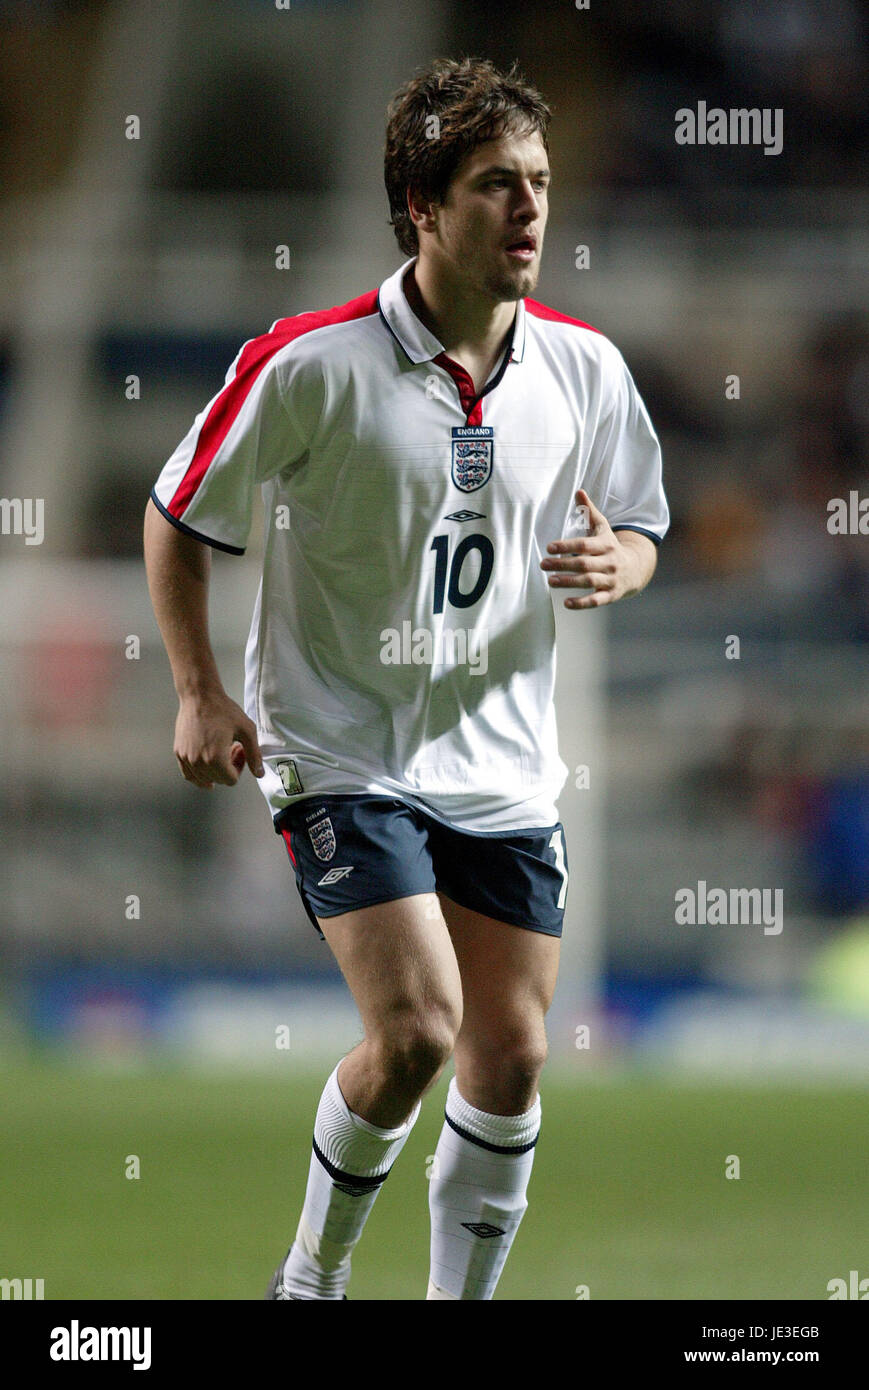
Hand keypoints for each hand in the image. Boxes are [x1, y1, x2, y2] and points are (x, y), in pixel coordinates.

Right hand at [174, 687, 264, 788]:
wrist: (199, 696)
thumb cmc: (222, 709)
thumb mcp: (247, 730)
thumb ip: (254, 754)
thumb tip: (259, 773)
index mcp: (215, 759)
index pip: (231, 780)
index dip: (239, 767)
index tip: (239, 751)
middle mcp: (198, 762)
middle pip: (218, 780)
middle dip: (228, 767)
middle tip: (231, 747)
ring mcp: (186, 758)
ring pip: (204, 779)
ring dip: (214, 769)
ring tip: (219, 750)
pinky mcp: (179, 752)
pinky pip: (189, 775)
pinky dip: (199, 774)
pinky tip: (207, 766)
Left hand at [540, 489, 648, 608]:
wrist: (637, 568)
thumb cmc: (611, 546)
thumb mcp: (603, 528)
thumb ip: (589, 511)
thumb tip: (579, 491)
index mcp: (606, 544)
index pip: (584, 545)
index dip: (566, 546)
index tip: (549, 547)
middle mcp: (609, 562)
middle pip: (584, 563)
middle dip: (562, 564)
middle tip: (543, 565)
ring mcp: (611, 579)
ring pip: (589, 581)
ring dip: (568, 582)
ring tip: (550, 581)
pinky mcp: (611, 595)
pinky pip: (596, 600)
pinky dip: (582, 603)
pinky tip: (566, 603)